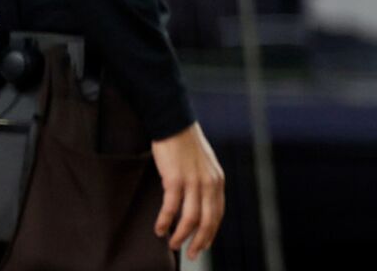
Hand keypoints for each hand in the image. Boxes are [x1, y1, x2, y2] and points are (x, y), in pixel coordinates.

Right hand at [151, 122, 225, 259]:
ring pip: (190, 218)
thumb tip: (198, 205)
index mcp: (217, 180)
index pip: (218, 214)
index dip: (210, 233)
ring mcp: (193, 181)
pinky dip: (165, 222)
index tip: (202, 245)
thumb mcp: (203, 165)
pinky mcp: (175, 179)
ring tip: (172, 244)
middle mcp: (209, 182)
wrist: (174, 122)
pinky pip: (171, 208)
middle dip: (199, 241)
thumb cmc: (185, 143)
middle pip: (208, 221)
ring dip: (181, 235)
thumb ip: (204, 184)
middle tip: (190, 254)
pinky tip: (159, 229)